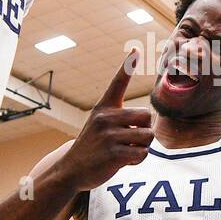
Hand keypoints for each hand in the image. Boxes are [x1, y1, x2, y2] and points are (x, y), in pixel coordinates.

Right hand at [57, 53, 153, 191]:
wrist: (71, 169)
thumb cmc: (93, 146)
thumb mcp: (100, 124)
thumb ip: (121, 118)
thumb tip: (149, 120)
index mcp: (104, 107)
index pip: (118, 82)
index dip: (127, 66)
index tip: (136, 50)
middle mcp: (105, 117)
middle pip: (146, 115)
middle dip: (145, 130)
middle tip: (131, 140)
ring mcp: (108, 136)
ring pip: (147, 136)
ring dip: (143, 147)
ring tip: (126, 151)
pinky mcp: (113, 154)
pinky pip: (142, 153)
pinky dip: (137, 160)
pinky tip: (124, 161)